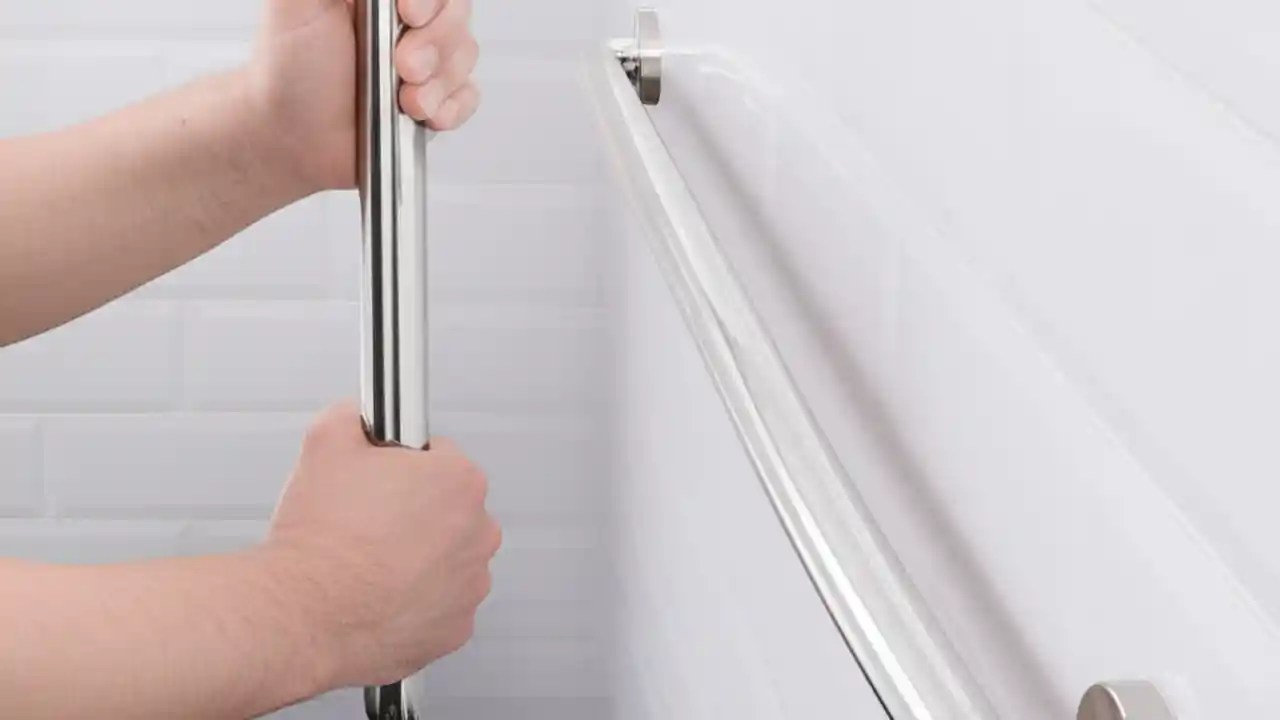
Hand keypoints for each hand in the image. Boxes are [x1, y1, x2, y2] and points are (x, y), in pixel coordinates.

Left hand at [249, 0, 479, 191]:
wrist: (292, 137)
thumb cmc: (288, 68)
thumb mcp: (297, 2)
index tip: (408, 12)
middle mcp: (407, 20)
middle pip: (458, 13)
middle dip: (434, 44)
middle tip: (402, 65)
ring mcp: (425, 60)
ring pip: (466, 55)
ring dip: (439, 82)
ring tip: (404, 99)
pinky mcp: (435, 98)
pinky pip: (469, 96)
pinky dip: (451, 107)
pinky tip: (422, 115)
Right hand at [263, 402, 501, 688]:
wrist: (304, 613)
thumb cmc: (321, 541)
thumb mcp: (325, 443)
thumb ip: (350, 416)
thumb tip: (354, 417)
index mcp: (458, 481)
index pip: (438, 456)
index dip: (400, 465)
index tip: (380, 477)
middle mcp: (477, 533)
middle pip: (447, 509)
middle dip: (412, 512)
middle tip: (366, 520)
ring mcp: (470, 584)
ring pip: (446, 559)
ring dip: (417, 557)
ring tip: (368, 561)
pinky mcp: (454, 629)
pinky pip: (439, 604)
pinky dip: (415, 601)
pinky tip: (378, 595)